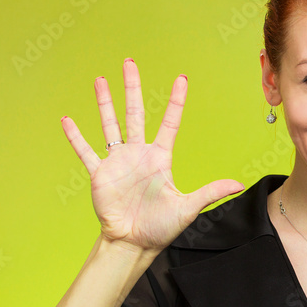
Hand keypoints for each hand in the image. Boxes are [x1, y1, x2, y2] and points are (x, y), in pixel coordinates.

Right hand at [61, 58, 244, 251]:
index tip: (180, 79)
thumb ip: (210, 192)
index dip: (175, 101)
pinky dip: (76, 137)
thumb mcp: (188, 207)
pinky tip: (67, 120)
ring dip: (104, 103)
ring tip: (99, 80)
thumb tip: (238, 185)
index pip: (169, 123)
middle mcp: (138, 154)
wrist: (134, 243)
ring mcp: (118, 162)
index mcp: (160, 158)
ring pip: (110, 125)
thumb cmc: (161, 227)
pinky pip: (86, 152)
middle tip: (130, 62)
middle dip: (132, 88)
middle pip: (134, 113)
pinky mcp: (100, 174)